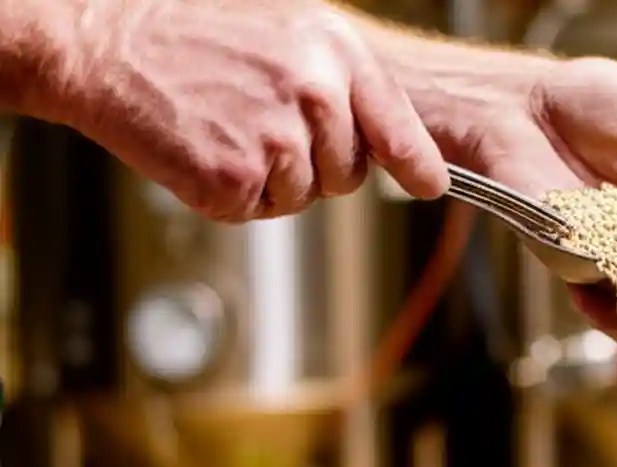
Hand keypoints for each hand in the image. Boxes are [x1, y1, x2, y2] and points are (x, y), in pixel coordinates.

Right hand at [33, 0, 448, 221]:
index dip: (418, 164)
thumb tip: (392, 135)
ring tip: (227, 125)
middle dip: (315, 162)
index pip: (399, 127)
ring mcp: (275, 141)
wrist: (104, 40)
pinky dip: (232, 194)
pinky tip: (206, 148)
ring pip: (304, 195)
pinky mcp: (234, 180)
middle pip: (348, 173)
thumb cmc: (193, 27)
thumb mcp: (288, 23)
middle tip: (260, 121)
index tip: (430, 184)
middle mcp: (314, 96)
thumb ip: (343, 75)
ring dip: (271, 178)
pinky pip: (257, 209)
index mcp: (334, 52)